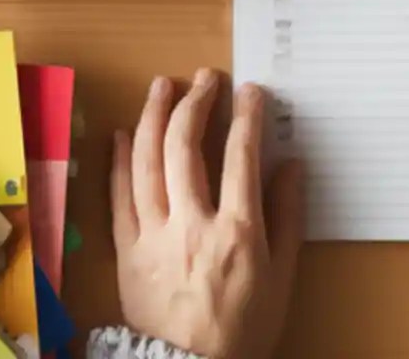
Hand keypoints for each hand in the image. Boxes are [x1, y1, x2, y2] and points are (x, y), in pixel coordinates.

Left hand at [110, 69, 304, 358]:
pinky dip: (118, 161)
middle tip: (204, 78)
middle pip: (186, 148)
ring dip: (153, 117)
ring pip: (146, 162)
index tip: (251, 90)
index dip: (247, 116)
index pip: (241, 156)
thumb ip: (287, 218)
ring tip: (161, 86)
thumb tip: (291, 165)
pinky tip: (121, 134)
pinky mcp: (126, 251)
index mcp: (238, 231)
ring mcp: (154, 236)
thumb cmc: (243, 329)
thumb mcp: (281, 279)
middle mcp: (193, 224)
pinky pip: (117, 197)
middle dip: (195, 104)